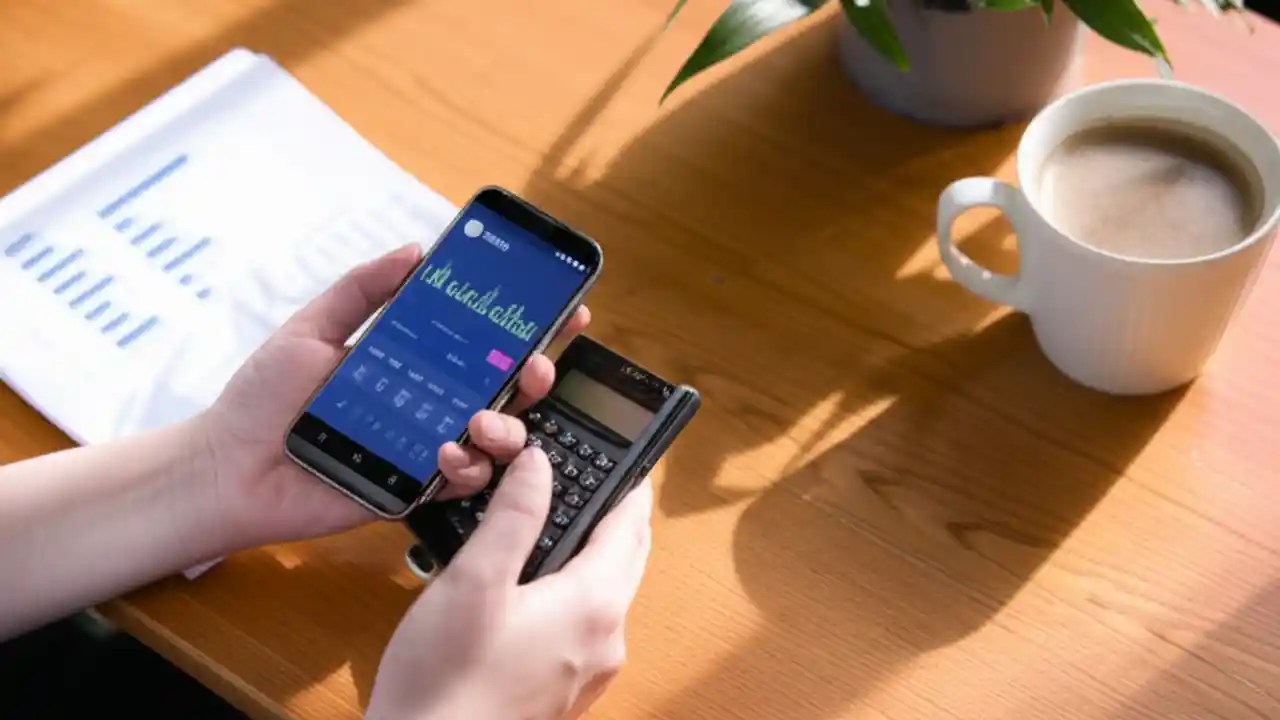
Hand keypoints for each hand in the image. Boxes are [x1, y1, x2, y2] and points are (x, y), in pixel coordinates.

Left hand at [198, 244, 589, 549]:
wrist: (228, 468)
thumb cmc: (263, 399)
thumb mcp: (311, 329)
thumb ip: (363, 289)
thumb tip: (415, 249)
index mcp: (413, 363)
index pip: (482, 341)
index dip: (528, 328)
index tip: (565, 308)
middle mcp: (429, 404)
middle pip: (507, 389)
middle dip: (538, 374)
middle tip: (537, 365)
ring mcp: (426, 448)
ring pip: (498, 439)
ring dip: (507, 426)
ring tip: (482, 420)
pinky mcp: (414, 491)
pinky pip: (464, 483)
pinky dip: (469, 467)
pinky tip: (448, 453)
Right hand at [366, 450, 652, 719]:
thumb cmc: (446, 674)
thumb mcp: (474, 580)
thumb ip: (513, 516)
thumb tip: (541, 463)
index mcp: (595, 604)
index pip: (630, 526)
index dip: (628, 487)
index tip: (626, 457)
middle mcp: (607, 639)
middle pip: (627, 559)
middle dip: (619, 518)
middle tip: (599, 481)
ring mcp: (590, 671)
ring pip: (609, 593)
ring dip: (598, 554)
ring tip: (565, 521)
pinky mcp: (566, 690)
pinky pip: (587, 624)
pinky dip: (579, 591)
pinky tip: (541, 584)